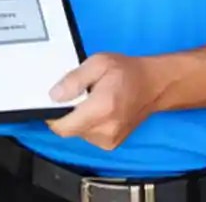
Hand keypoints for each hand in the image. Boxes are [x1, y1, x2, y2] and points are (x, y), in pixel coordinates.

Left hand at [45, 53, 171, 150]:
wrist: (153, 85)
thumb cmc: (127, 72)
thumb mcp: (98, 63)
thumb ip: (74, 79)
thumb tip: (55, 95)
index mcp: (102, 109)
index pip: (63, 127)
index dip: (51, 116)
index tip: (53, 102)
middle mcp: (106, 129)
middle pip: (68, 129)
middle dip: (67, 113)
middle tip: (78, 94)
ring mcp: (109, 140)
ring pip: (77, 132)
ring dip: (78, 118)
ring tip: (91, 100)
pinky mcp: (111, 143)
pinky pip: (88, 135)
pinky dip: (87, 123)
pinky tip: (97, 109)